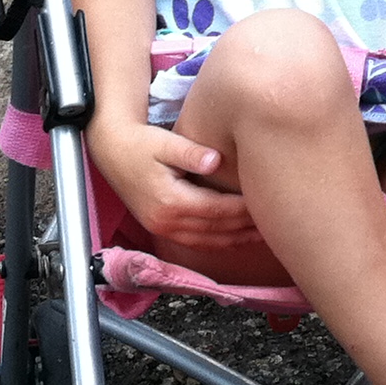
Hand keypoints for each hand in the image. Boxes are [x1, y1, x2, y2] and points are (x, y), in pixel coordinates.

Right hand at [91, 122, 258, 251]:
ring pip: (208, 241)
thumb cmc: (140, 143)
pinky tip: (237, 238)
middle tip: (273, 223)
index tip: (265, 203)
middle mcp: (166, 221)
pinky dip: (219, 242)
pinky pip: (196, 242)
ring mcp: (162, 228)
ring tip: (262, 236)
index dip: (243, 210)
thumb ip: (190, 153)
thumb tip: (215, 160)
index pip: (217, 211)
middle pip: (216, 230)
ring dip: (236, 240)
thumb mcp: (164, 142)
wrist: (112, 151)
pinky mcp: (161, 228)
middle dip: (245, 228)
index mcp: (170, 201)